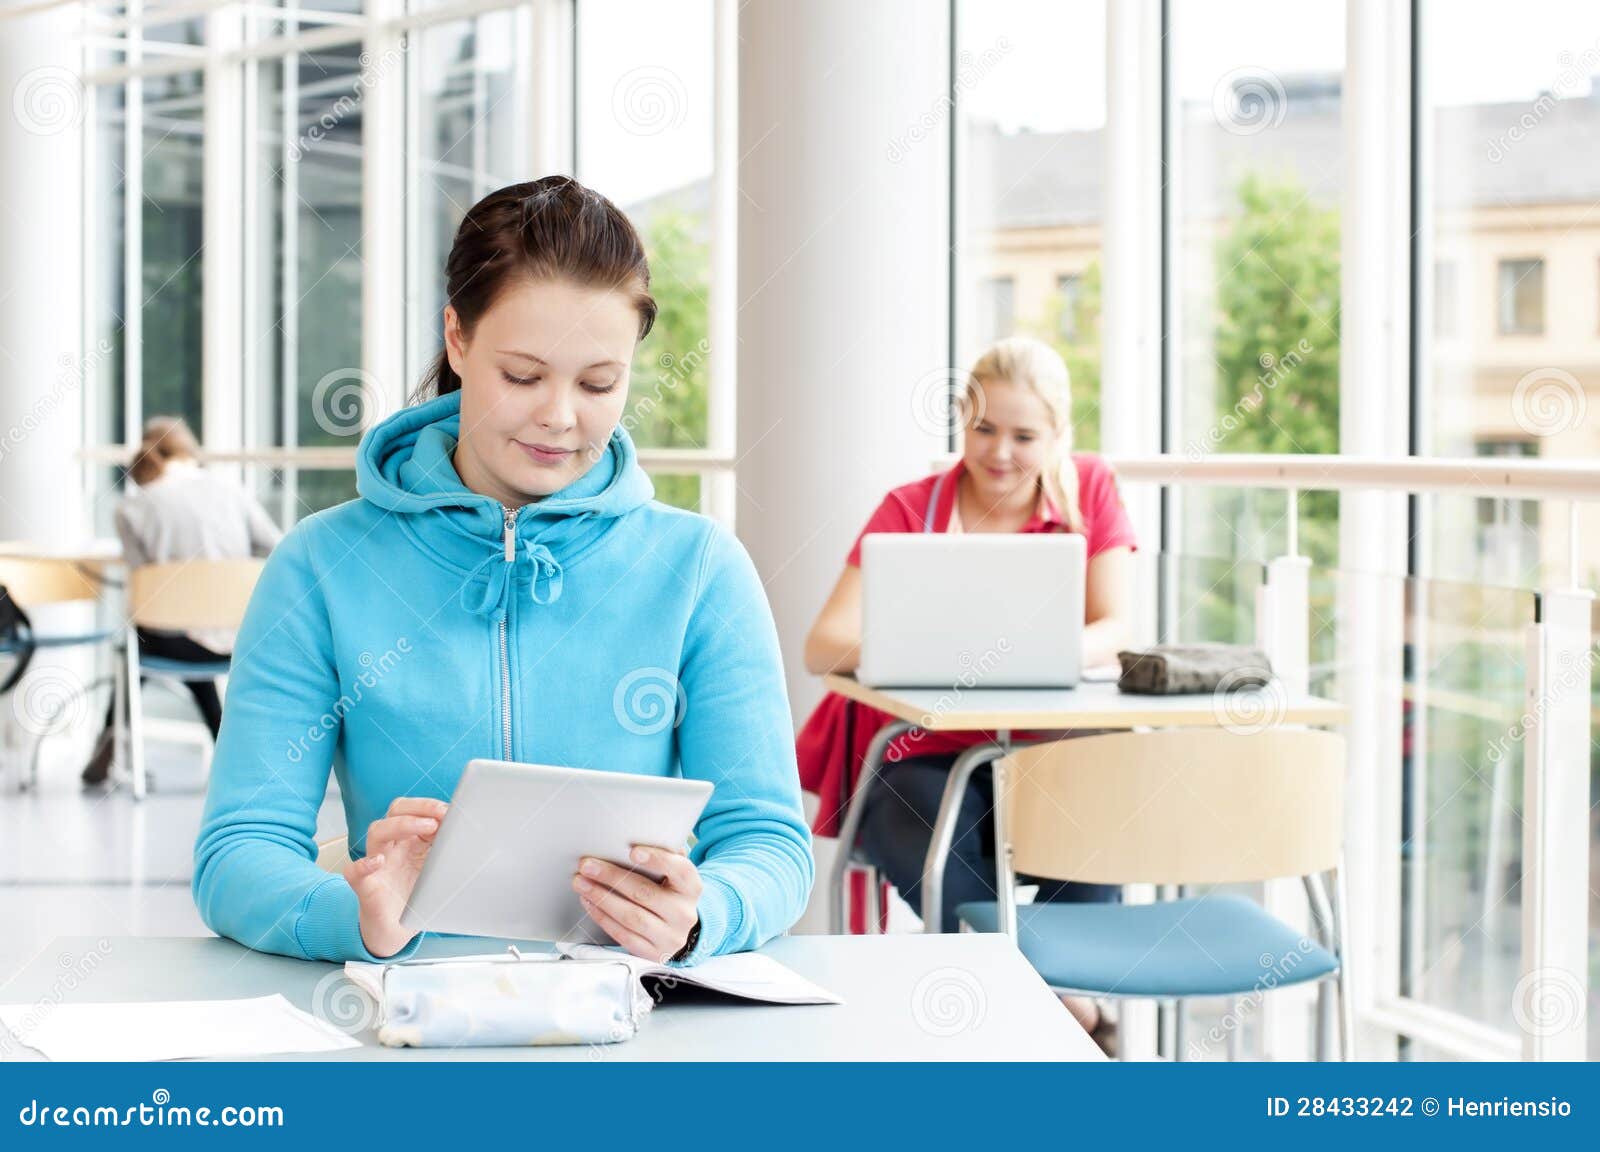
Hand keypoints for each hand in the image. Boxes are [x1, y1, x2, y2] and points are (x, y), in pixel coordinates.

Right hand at [344, 796, 447, 958]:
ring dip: (401, 825)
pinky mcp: (365, 886)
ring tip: (426, 827)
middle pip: (395, 812)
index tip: (450, 810)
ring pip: (377, 832)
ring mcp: (377, 864)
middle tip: (439, 816)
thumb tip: (475, 839)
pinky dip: (363, 864)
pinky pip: (355, 871)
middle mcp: (392, 846)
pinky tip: (377, 862)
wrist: (397, 930)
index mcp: (411, 839)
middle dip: (417, 808)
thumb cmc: (418, 897)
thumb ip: (450, 854)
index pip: (413, 809)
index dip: (429, 806)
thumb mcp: (439, 871)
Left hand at [573, 844, 701, 962]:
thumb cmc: (674, 895)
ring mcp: (669, 936)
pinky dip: (603, 918)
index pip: (679, 870)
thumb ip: (667, 855)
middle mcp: (684, 913)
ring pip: (631, 916)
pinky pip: (624, 936)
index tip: (632, 850)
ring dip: (602, 898)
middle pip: (645, 893)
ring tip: (582, 883)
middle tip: (588, 865)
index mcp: (692, 888)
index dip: (657, 859)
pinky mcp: (653, 953)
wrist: (685, 933)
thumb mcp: (677, 876)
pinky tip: (590, 903)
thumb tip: (645, 833)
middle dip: (612, 877)